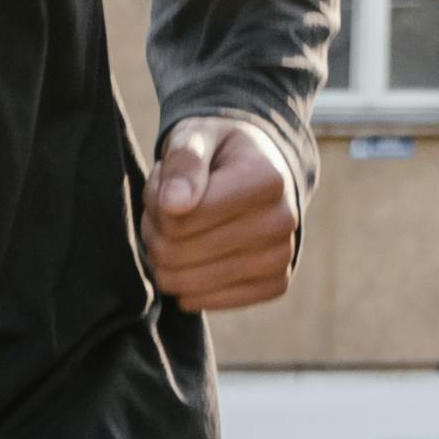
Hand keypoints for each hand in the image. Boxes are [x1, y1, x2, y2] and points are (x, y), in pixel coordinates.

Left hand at [145, 115, 303, 312]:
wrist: (258, 171)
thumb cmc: (219, 153)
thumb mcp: (196, 136)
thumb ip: (183, 161)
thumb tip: (174, 204)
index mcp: (268, 180)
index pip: (179, 219)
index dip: (156, 202)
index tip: (166, 184)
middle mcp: (283, 222)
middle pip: (176, 253)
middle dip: (156, 231)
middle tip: (166, 209)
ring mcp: (282, 257)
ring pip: (183, 283)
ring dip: (165, 258)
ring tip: (178, 229)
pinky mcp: (275, 285)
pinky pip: (202, 302)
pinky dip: (185, 283)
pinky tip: (196, 256)